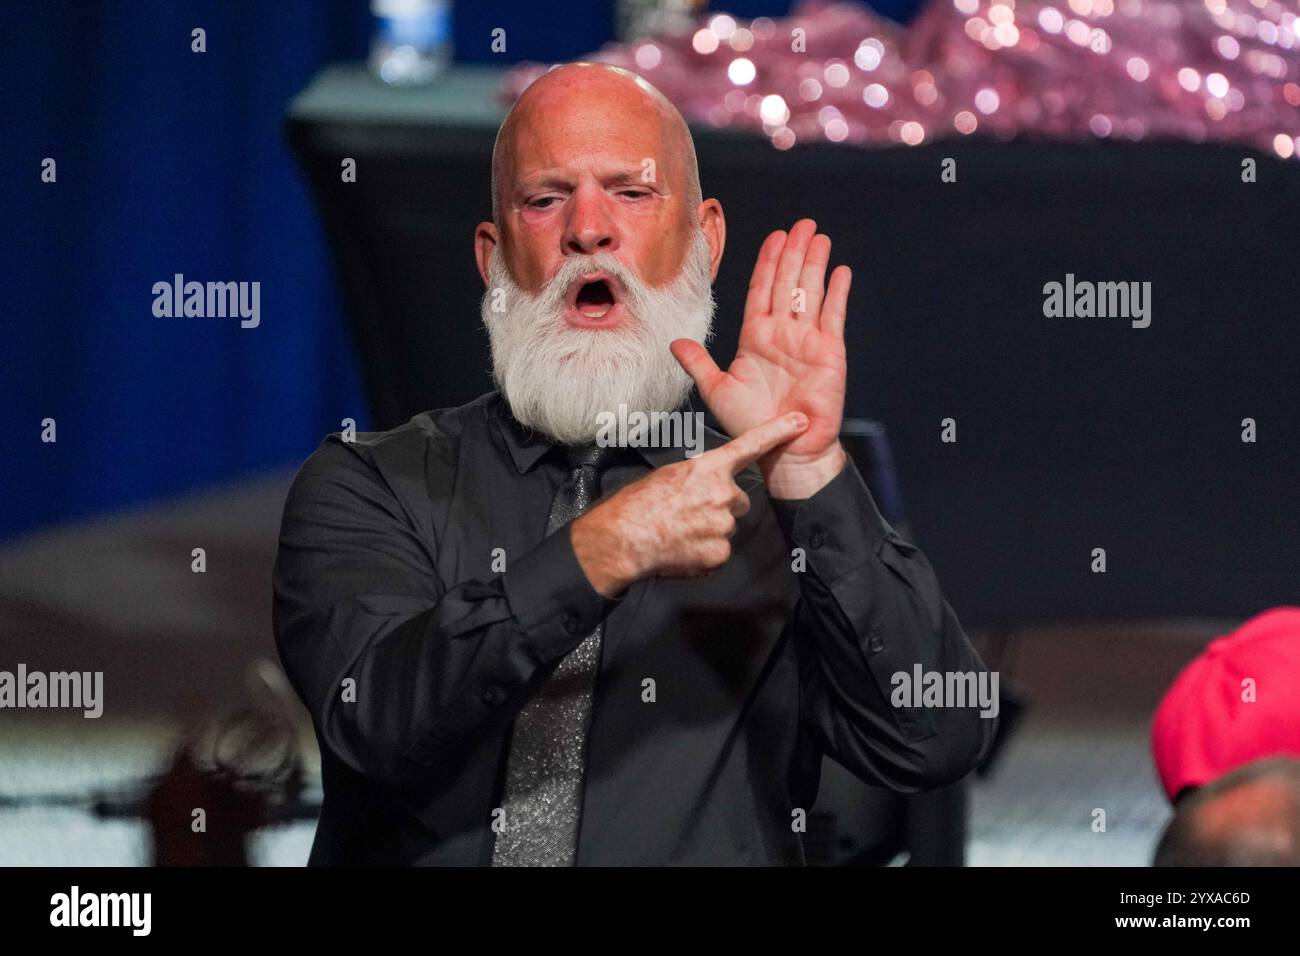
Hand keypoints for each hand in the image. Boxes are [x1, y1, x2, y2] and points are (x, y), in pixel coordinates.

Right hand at [570, 413, 808, 596]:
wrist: (622, 540)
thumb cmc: (636, 506)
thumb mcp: (669, 476)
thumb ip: (699, 478)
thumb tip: (705, 487)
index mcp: (708, 470)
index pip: (750, 447)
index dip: (777, 433)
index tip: (799, 423)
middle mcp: (722, 495)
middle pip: (738, 500)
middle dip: (721, 506)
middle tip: (691, 512)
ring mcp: (723, 526)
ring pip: (728, 526)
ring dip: (711, 529)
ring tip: (681, 530)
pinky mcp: (720, 554)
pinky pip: (720, 551)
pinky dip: (705, 551)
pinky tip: (683, 547)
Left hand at [670, 219, 849, 498]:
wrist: (784, 450)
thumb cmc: (751, 425)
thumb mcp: (718, 390)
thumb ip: (699, 363)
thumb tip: (675, 343)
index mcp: (756, 338)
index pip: (761, 290)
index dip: (767, 263)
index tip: (774, 237)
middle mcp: (782, 334)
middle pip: (787, 283)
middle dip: (794, 252)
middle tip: (802, 224)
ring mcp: (807, 342)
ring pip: (810, 293)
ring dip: (815, 264)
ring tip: (819, 237)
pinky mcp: (829, 353)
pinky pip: (833, 316)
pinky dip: (837, 293)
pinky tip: (840, 271)